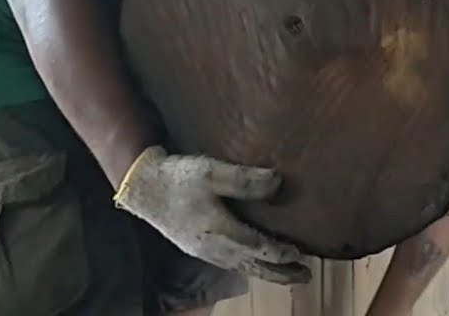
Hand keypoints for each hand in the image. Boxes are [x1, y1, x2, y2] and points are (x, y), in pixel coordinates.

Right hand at [113, 146, 310, 284]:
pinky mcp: (197, 248)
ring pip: (243, 268)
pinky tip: (255, 263)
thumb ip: (245, 179)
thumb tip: (278, 183)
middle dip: (281, 273)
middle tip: (305, 276)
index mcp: (220, 232)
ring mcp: (205, 251)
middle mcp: (215, 248)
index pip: (258, 248)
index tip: (302, 254)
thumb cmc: (179, 178)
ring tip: (289, 274)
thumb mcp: (212, 172)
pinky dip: (250, 267)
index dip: (281, 253)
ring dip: (268, 272)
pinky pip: (232, 264)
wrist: (143, 188)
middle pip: (254, 266)